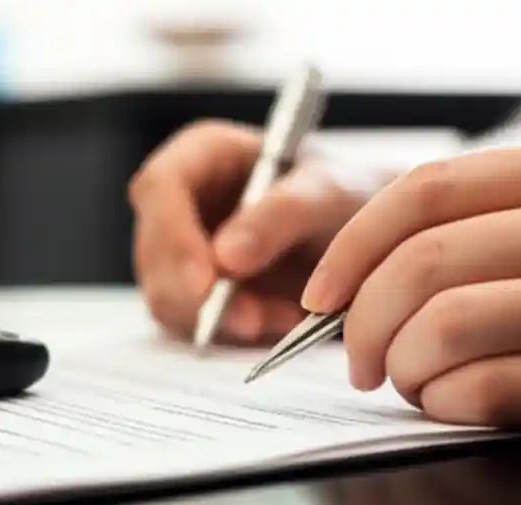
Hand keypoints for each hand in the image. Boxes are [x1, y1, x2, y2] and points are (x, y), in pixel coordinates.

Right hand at [129, 120, 369, 344]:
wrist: (365, 239)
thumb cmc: (347, 196)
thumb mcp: (329, 192)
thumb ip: (282, 214)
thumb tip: (226, 257)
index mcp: (202, 153)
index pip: (160, 188)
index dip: (173, 237)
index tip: (206, 283)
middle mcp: (180, 202)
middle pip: (154, 253)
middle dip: (197, 296)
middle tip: (253, 320)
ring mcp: (180, 251)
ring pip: (167, 298)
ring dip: (221, 322)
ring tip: (286, 316)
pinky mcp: (193, 294)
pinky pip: (191, 326)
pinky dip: (233, 335)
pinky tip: (278, 321)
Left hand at [302, 139, 520, 425]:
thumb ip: (510, 213)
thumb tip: (382, 266)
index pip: (425, 192)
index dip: (351, 247)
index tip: (321, 292)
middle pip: (422, 266)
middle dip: (359, 322)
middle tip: (355, 357)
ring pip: (446, 329)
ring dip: (400, 368)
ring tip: (407, 381)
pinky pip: (494, 390)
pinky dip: (446, 403)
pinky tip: (452, 403)